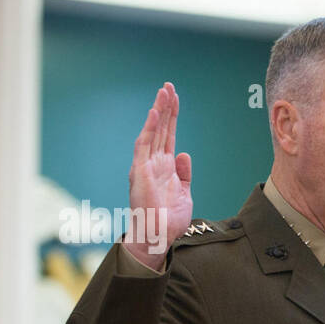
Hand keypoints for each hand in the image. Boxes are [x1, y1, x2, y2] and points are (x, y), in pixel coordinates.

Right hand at [124, 82, 192, 266]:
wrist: (158, 237)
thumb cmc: (168, 220)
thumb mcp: (184, 193)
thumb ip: (184, 174)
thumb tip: (184, 153)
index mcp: (164, 167)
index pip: (169, 136)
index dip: (173, 117)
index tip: (176, 99)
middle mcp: (153, 163)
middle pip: (161, 129)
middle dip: (166, 107)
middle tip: (169, 86)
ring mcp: (145, 166)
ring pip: (152, 132)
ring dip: (159, 112)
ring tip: (164, 92)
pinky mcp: (139, 172)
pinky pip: (143, 146)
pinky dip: (149, 129)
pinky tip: (155, 113)